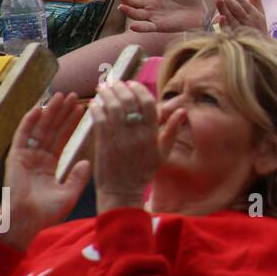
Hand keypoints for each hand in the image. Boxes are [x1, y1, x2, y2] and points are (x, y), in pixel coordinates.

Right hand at [0, 93, 91, 250]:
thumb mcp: (69, 193)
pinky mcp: (15, 157)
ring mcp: (25, 156)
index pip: (62, 139)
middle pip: (52, 129)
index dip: (71, 124)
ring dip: (49, 112)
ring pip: (39, 128)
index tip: (82, 109)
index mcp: (49, 165)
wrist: (25, 222)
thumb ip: (77, 177)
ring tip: (61, 96)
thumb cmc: (45, 213)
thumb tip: (87, 161)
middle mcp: (37, 158)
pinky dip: (29, 121)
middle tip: (74, 95)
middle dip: (62, 112)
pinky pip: (22, 135)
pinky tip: (39, 108)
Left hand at [89, 80, 184, 211]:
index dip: (138, 90)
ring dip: (107, 95)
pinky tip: (94, 104)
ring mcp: (120, 139)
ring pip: (113, 108)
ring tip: (103, 89)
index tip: (131, 83)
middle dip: (120, 88)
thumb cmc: (143, 173)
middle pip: (129, 102)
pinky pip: (100, 120)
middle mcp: (137, 135)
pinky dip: (96, 109)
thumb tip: (182, 110)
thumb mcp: (163, 153)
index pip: (148, 104)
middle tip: (114, 83)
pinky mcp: (104, 144)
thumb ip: (172, 130)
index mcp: (152, 135)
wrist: (122, 192)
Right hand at [116, 0, 207, 31]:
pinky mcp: (160, 25)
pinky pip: (147, 27)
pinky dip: (140, 27)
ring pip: (137, 14)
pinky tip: (133, 26)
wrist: (201, 10)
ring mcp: (153, 15)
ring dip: (129, 11)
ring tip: (123, 7)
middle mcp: (150, 3)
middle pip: (133, 1)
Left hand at [213, 0, 267, 34]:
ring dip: (225, 8)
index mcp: (254, 13)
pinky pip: (230, 31)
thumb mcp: (259, 9)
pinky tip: (220, 18)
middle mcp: (249, 21)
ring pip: (233, 18)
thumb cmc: (259, 25)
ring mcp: (243, 30)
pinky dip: (226, 25)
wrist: (262, 48)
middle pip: (237, 8)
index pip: (242, 1)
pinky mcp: (237, 39)